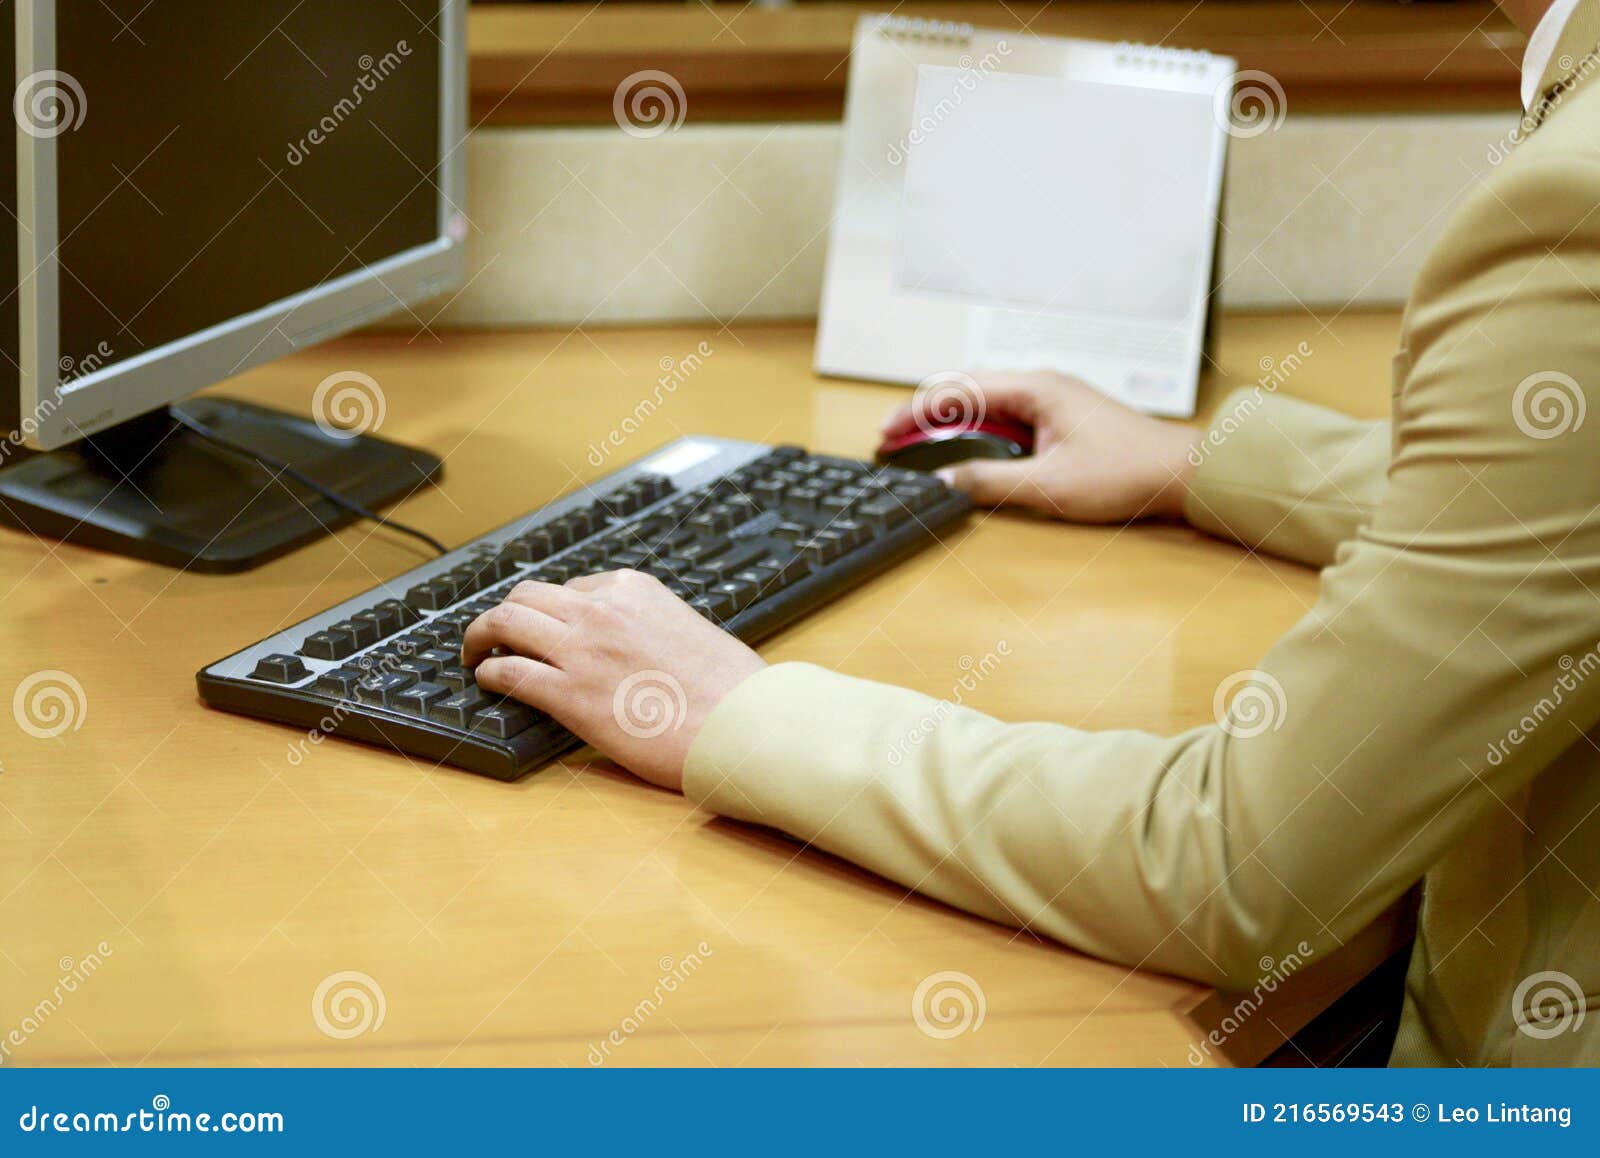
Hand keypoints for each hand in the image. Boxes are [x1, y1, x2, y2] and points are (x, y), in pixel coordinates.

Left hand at [462, 572, 766, 790]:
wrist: (742, 724)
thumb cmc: (731, 689)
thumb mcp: (692, 631)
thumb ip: (655, 626)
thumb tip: (640, 643)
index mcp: (633, 589)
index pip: (573, 588)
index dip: (554, 610)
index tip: (548, 626)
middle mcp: (600, 611)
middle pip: (527, 596)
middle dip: (506, 612)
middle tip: (495, 631)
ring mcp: (581, 651)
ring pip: (506, 623)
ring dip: (481, 634)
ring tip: (474, 651)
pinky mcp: (569, 695)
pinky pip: (509, 672)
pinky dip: (489, 672)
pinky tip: (486, 679)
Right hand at [881, 372, 1199, 522]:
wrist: (1182, 474)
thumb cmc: (1127, 472)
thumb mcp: (1048, 485)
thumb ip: (989, 483)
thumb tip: (944, 482)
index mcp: (1036, 388)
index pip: (959, 391)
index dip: (917, 411)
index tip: (887, 431)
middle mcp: (1042, 387)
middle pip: (967, 393)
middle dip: (926, 416)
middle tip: (893, 440)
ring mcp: (1053, 403)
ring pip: (986, 406)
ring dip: (952, 426)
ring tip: (919, 449)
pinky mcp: (1062, 421)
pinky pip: (1008, 420)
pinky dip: (978, 435)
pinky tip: (966, 456)